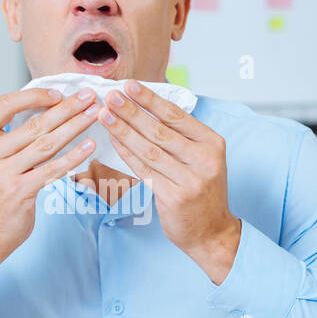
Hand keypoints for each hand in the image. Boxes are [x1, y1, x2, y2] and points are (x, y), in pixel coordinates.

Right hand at [0, 86, 100, 280]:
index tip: (58, 93)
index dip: (33, 96)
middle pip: (33, 124)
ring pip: (46, 144)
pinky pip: (52, 169)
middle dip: (66, 108)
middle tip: (88, 96)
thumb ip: (8, 139)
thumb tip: (46, 113)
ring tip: (93, 116)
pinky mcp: (18, 192)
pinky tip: (89, 146)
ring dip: (74, 127)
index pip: (5, 105)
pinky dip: (73, 156)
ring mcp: (1, 174)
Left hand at [98, 81, 241, 284]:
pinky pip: (144, 170)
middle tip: (110, 96)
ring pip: (149, 149)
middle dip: (131, 111)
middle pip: (160, 130)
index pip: (176, 115)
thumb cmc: (202, 192)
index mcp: (212, 143)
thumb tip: (147, 107)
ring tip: (104, 115)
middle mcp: (204, 159)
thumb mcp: (202, 159)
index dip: (150, 99)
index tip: (129, 85)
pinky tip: (113, 140)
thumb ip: (181, 137)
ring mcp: (190, 179)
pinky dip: (126, 154)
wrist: (212, 232)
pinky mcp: (174, 197)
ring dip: (123, 130)